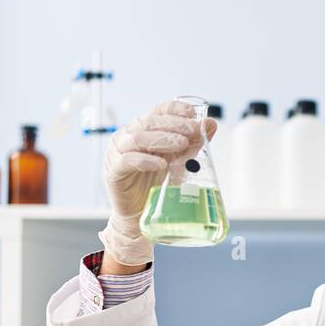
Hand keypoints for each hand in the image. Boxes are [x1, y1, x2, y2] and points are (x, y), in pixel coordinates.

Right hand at [98, 99, 218, 267]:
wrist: (140, 216)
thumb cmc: (156, 186)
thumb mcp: (179, 161)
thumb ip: (192, 143)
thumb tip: (211, 124)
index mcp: (142, 131)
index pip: (157, 111)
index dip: (174, 109)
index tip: (192, 113)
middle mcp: (127, 138)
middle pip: (148, 122)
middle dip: (173, 124)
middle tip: (192, 130)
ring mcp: (117, 154)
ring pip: (137, 138)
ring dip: (162, 139)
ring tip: (182, 145)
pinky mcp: (113, 172)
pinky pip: (126, 161)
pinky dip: (146, 160)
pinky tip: (161, 164)